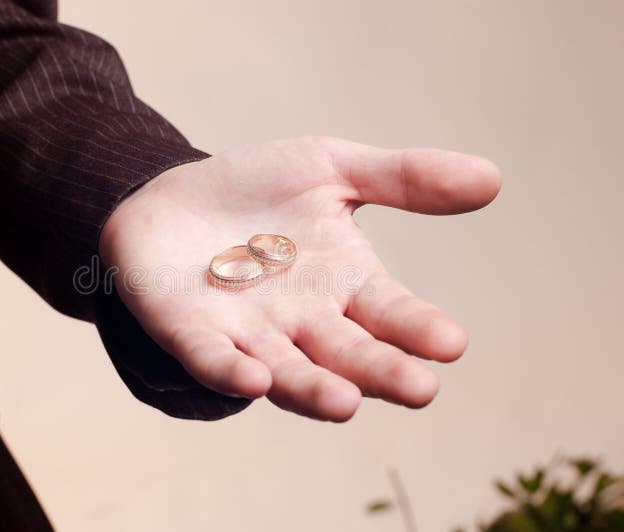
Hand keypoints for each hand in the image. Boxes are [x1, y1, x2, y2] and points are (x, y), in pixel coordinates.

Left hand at [99, 137, 500, 421]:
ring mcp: (247, 334)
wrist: (174, 197)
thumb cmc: (258, 192)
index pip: (390, 313)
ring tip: (346, 400)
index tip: (452, 342)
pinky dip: (232, 371)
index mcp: (344, 286)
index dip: (419, 328)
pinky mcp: (192, 334)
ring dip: (314, 388)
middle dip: (381, 371)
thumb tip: (493, 179)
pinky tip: (254, 379)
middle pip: (348, 354)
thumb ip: (400, 177)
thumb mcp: (330, 168)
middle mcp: (303, 322)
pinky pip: (213, 359)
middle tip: (420, 389)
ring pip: (288, 371)